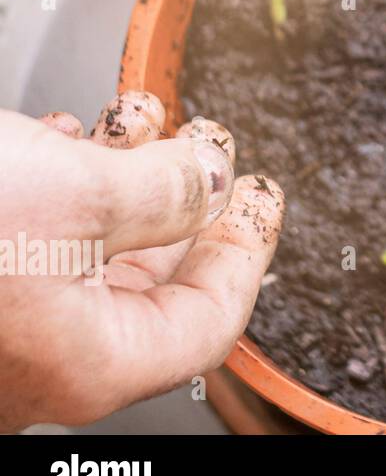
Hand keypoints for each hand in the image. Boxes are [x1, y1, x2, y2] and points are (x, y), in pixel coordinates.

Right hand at [0, 91, 283, 430]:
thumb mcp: (73, 192)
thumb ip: (166, 190)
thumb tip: (215, 177)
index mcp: (86, 358)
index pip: (208, 319)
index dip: (248, 249)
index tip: (265, 193)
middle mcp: (39, 356)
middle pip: (149, 281)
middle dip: (183, 199)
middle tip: (207, 141)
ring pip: (88, 251)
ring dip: (122, 179)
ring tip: (135, 117)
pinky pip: (30, 239)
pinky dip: (58, 184)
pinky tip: (54, 136)